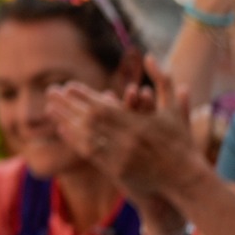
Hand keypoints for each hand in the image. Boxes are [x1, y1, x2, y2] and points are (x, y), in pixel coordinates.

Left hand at [49, 58, 198, 198]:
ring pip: (86, 137)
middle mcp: (128, 141)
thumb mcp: (175, 108)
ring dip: (66, 121)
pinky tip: (63, 129)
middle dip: (68, 106)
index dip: (85, 96)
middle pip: (89, 121)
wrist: (184, 179)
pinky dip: (75, 140)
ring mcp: (120, 158)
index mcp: (140, 125)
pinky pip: (89, 153)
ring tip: (50, 109)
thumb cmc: (180, 141)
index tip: (68, 86)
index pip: (104, 108)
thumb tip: (149, 55)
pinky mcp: (116, 171)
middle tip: (50, 92)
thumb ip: (163, 80)